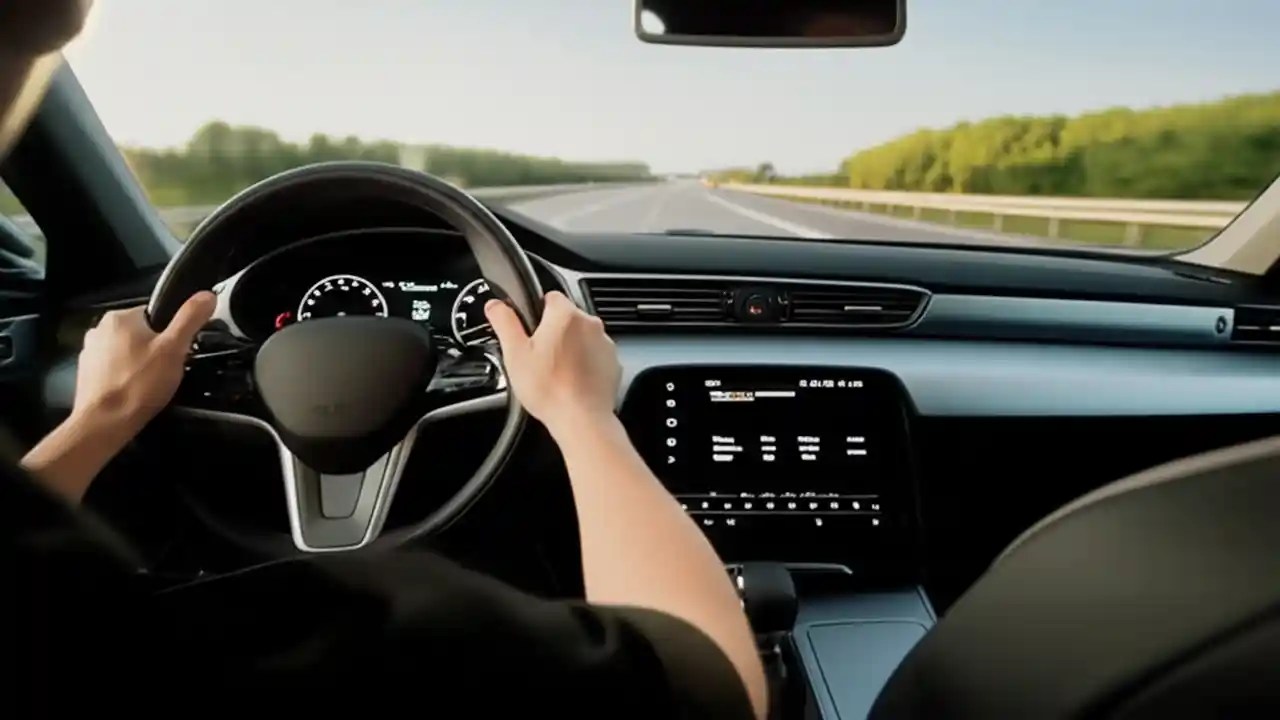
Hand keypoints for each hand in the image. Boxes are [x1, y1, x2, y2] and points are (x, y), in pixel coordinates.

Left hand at [74, 292, 214, 429]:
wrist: (104, 422)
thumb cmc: (140, 383)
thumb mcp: (174, 349)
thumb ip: (190, 318)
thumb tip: (207, 294)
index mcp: (120, 317)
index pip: (154, 314)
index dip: (171, 333)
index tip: (177, 352)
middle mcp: (98, 328)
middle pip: (140, 333)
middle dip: (155, 349)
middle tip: (167, 370)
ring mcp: (88, 351)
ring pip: (126, 351)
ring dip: (139, 362)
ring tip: (150, 384)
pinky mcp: (85, 373)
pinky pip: (113, 368)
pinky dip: (124, 376)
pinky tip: (133, 392)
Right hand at [485, 291, 619, 438]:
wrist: (581, 420)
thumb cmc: (549, 389)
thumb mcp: (515, 353)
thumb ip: (504, 322)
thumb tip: (495, 305)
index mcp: (565, 315)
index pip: (549, 297)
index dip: (535, 313)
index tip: (528, 332)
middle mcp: (590, 324)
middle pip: (566, 318)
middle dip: (552, 333)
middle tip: (538, 357)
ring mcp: (605, 344)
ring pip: (581, 338)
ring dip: (569, 348)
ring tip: (554, 373)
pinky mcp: (613, 363)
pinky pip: (594, 356)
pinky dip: (584, 364)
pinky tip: (570, 381)